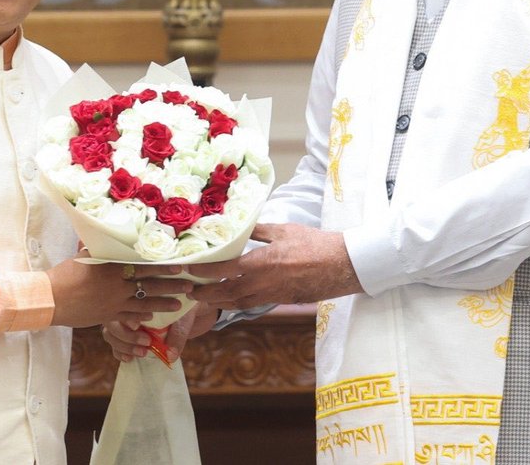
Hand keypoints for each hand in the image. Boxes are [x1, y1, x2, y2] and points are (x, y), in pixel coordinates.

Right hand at [46, 259, 192, 327]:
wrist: (51, 299)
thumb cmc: (65, 273)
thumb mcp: (85, 255)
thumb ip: (102, 249)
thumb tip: (111, 234)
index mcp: (112, 267)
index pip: (143, 265)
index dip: (163, 266)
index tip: (180, 265)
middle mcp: (117, 285)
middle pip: (149, 285)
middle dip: (171, 286)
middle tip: (189, 286)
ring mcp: (114, 303)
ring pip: (145, 303)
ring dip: (164, 304)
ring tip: (179, 304)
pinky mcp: (108, 316)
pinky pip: (131, 316)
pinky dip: (143, 316)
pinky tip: (154, 315)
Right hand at [102, 300, 218, 363]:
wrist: (193, 311)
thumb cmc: (186, 308)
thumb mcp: (184, 316)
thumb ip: (177, 334)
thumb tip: (171, 356)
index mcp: (137, 294)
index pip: (124, 303)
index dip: (127, 316)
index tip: (137, 325)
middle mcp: (127, 306)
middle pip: (112, 321)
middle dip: (126, 335)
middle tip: (146, 342)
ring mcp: (125, 321)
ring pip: (111, 334)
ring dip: (124, 345)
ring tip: (142, 352)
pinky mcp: (128, 336)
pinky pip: (116, 345)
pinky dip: (120, 353)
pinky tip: (130, 359)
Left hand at [188, 223, 362, 309]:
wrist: (341, 265)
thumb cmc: (314, 243)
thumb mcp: (283, 230)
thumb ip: (258, 231)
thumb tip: (239, 226)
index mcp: (261, 262)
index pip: (224, 269)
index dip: (203, 271)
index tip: (189, 269)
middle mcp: (262, 282)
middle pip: (226, 291)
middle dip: (206, 293)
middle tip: (190, 291)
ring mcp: (271, 294)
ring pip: (238, 302)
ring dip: (219, 301)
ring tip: (205, 298)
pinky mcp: (280, 300)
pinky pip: (253, 304)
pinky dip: (238, 303)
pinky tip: (232, 300)